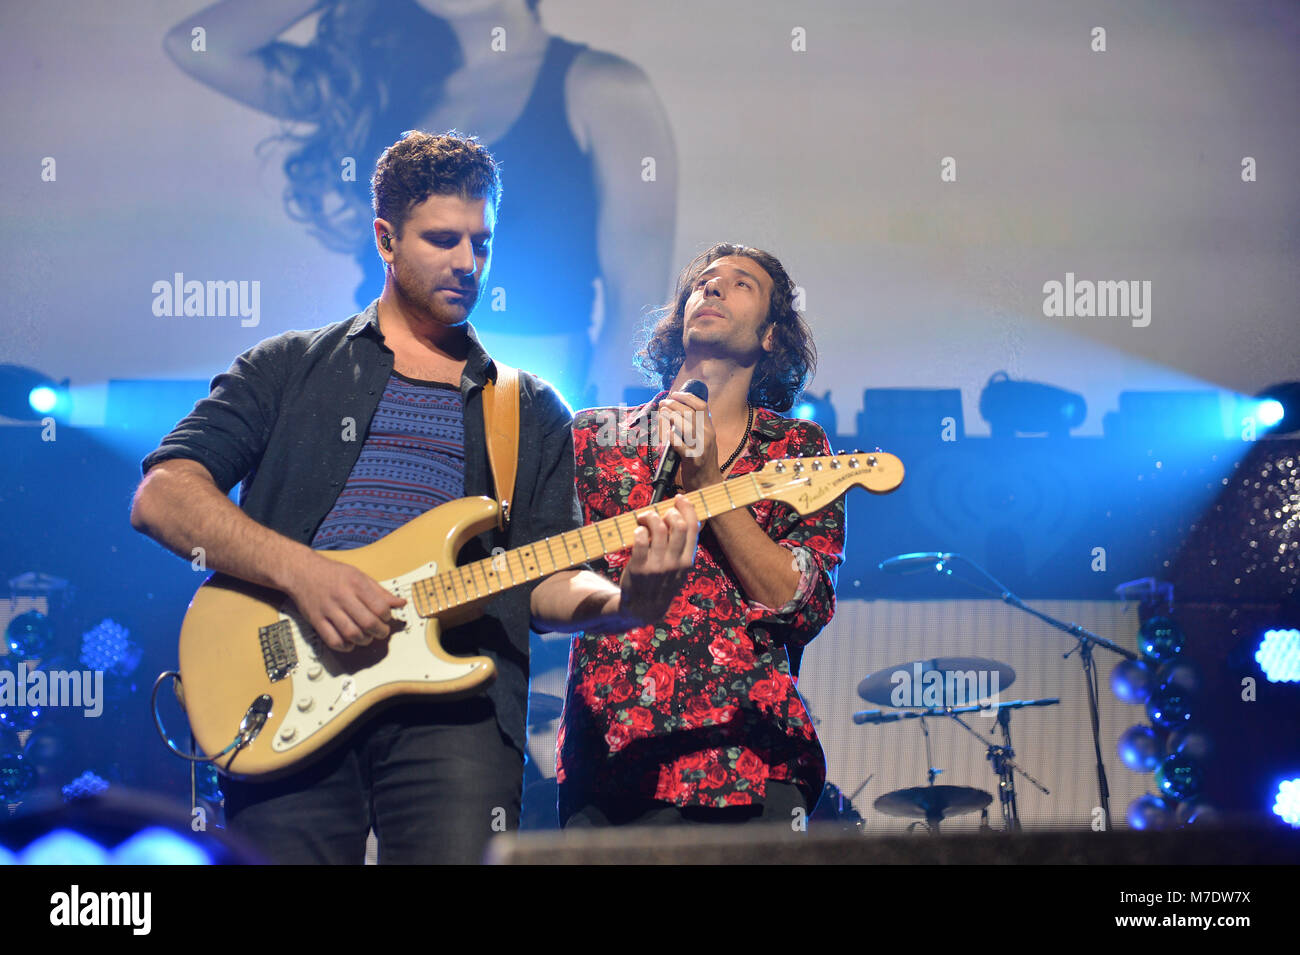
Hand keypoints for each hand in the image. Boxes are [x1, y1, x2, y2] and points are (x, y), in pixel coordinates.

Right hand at [283, 552, 406, 652]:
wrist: (302, 571)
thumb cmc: (332, 573)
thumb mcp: (360, 576)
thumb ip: (380, 591)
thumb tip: (400, 603)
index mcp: (356, 584)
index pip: (379, 607)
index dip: (387, 616)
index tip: (387, 618)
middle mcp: (342, 596)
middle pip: (367, 622)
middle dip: (380, 631)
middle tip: (382, 631)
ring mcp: (328, 609)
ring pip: (351, 633)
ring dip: (364, 640)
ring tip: (367, 637)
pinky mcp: (316, 620)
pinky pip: (332, 639)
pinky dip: (344, 646)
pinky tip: (350, 642)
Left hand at [614, 494, 698, 626]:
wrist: (644, 608)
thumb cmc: (662, 583)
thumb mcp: (680, 569)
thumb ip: (685, 547)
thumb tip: (693, 520)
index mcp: (687, 561)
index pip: (693, 527)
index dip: (687, 508)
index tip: (679, 498)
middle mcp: (674, 563)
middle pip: (678, 524)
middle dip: (669, 511)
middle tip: (659, 513)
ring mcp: (657, 566)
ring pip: (658, 528)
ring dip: (650, 516)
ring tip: (643, 519)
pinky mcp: (639, 567)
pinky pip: (640, 539)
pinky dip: (639, 529)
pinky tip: (637, 531)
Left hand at [656, 391, 718, 490]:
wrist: (708, 483)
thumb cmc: (702, 461)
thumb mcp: (704, 440)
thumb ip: (696, 427)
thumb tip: (680, 413)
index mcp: (710, 429)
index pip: (701, 406)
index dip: (687, 397)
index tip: (675, 394)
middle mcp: (707, 436)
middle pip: (691, 413)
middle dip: (674, 404)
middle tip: (663, 403)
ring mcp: (701, 447)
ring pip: (686, 425)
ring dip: (671, 416)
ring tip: (662, 412)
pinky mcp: (692, 459)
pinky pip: (680, 444)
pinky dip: (671, 437)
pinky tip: (666, 432)